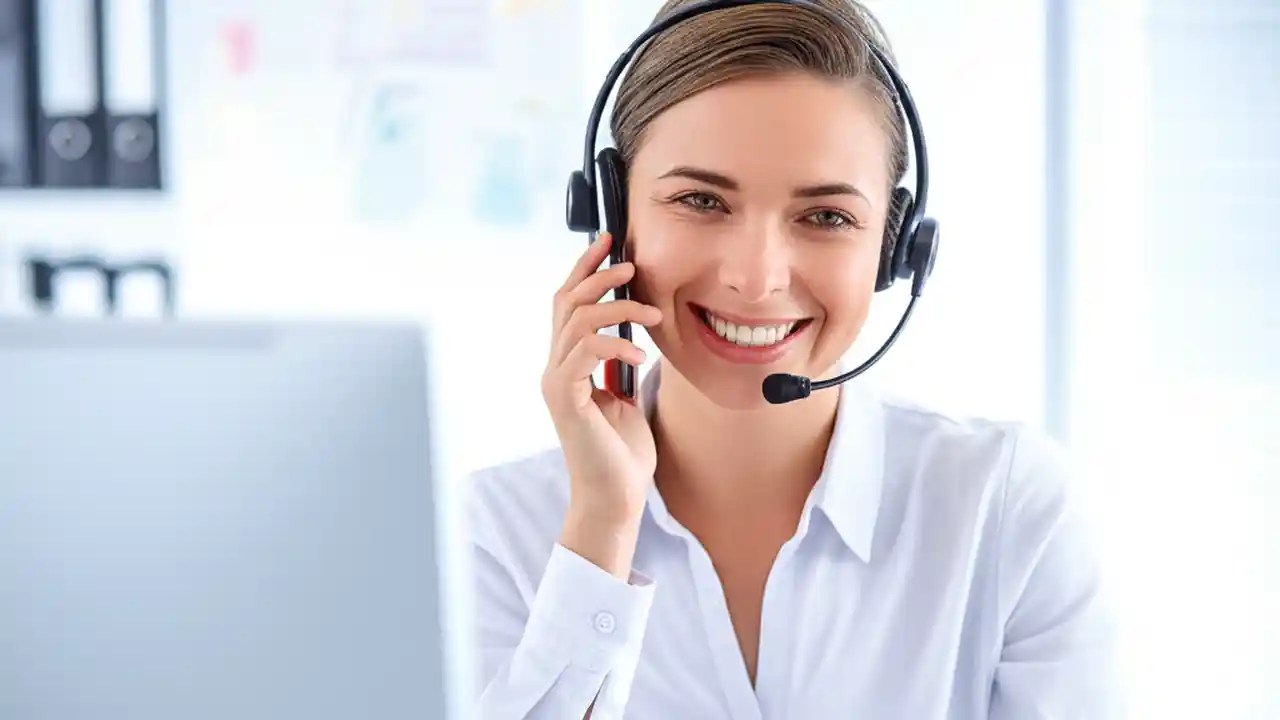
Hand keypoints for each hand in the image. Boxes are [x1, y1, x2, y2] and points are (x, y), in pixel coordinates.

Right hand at [541, 233, 662, 576]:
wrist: (616, 497)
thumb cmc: (624, 453)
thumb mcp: (629, 396)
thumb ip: (622, 364)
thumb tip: (637, 333)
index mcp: (568, 364)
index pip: (568, 303)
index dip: (585, 269)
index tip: (609, 242)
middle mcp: (555, 368)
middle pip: (566, 301)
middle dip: (597, 275)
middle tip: (631, 264)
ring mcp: (556, 382)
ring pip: (578, 320)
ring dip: (619, 309)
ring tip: (653, 314)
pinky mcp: (565, 398)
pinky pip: (586, 351)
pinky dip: (616, 344)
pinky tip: (642, 356)